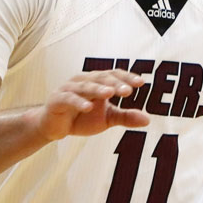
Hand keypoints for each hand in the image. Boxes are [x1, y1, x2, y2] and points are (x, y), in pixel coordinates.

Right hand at [32, 69, 150, 140]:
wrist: (54, 127)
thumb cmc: (81, 118)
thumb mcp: (107, 119)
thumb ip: (125, 117)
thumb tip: (148, 119)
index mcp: (97, 82)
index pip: (114, 75)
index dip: (126, 77)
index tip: (141, 83)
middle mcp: (84, 81)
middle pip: (101, 78)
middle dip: (115, 83)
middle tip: (128, 90)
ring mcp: (69, 89)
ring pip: (86, 86)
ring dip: (98, 89)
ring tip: (110, 93)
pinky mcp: (57, 99)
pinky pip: (69, 98)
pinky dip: (78, 102)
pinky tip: (88, 107)